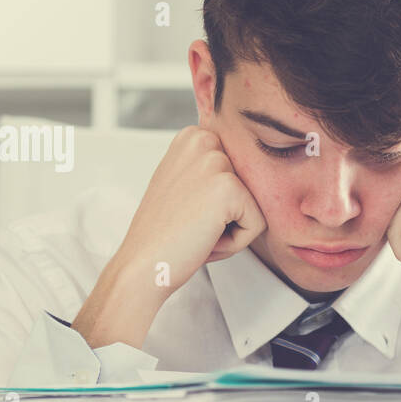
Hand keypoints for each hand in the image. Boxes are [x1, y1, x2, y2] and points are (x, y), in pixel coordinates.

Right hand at [73, 126, 264, 348]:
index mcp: (194, 136)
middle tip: (192, 224)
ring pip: (256, 206)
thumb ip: (210, 171)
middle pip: (251, 187)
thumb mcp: (184, 184)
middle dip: (230, 215)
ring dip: (232, 229)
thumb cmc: (164, 234)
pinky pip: (257, 224)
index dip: (221, 204)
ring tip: (197, 231)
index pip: (242, 173)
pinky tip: (204, 239)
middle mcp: (204, 140)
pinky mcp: (229, 188)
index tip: (189, 211)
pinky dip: (236, 242)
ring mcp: (216, 161)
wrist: (143, 265)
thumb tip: (252, 168)